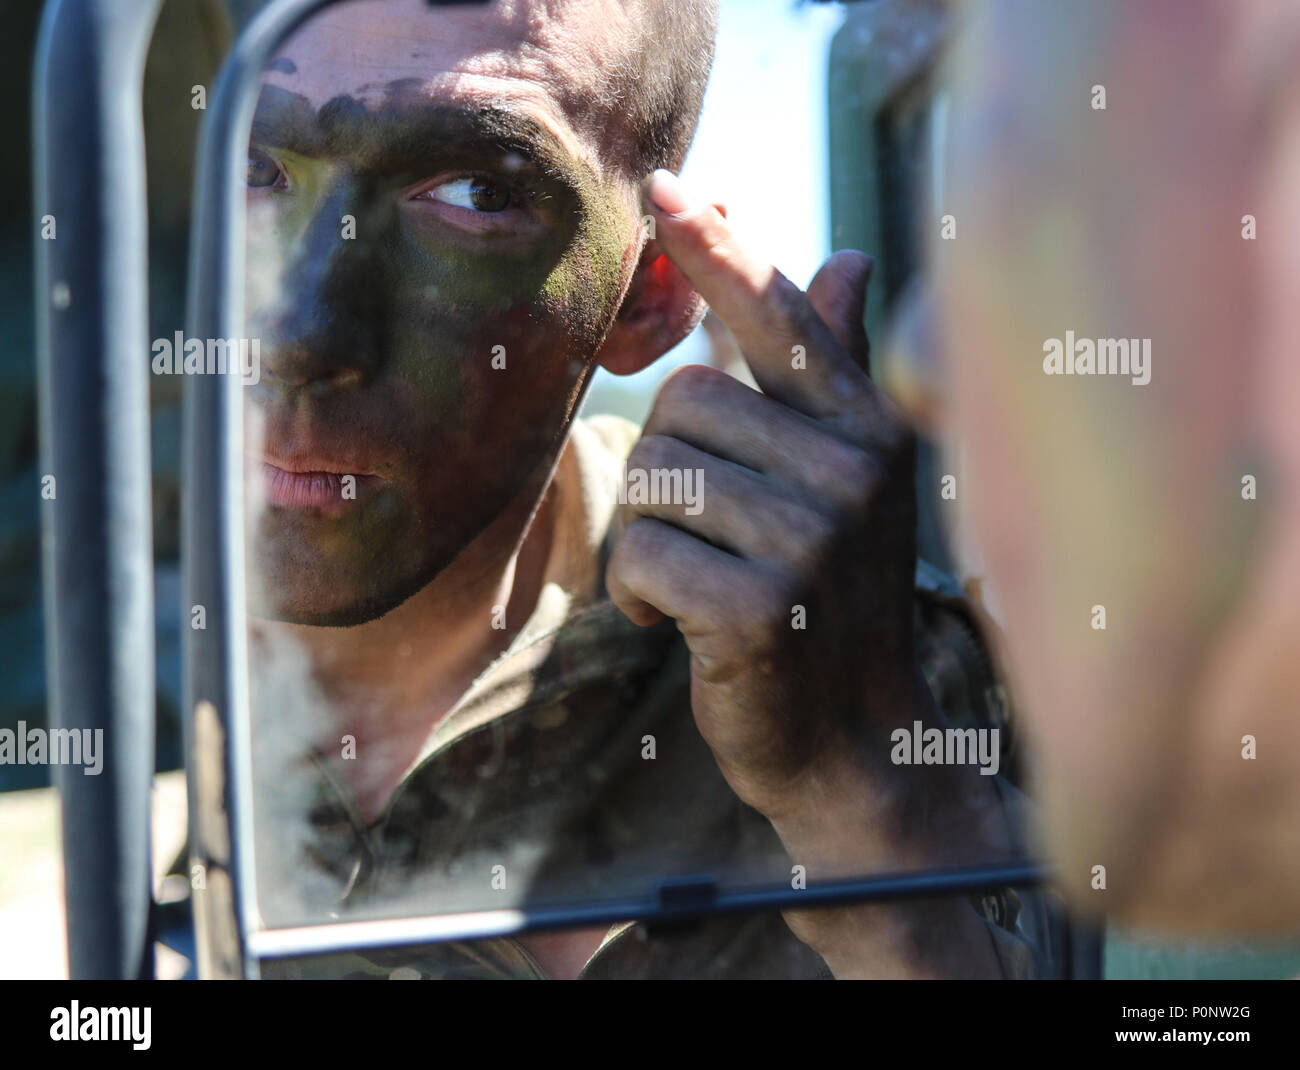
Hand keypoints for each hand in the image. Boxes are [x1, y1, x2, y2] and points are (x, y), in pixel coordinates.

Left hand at [607, 170, 923, 832]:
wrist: (852, 743)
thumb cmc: (831, 601)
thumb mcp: (843, 483)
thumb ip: (828, 375)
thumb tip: (847, 260)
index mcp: (869, 427)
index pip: (782, 319)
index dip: (721, 249)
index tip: (665, 187)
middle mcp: (854, 466)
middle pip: (685, 401)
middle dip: (666, 472)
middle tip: (704, 537)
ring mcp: (813, 535)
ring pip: (656, 475)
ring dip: (648, 538)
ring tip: (695, 585)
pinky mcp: (760, 603)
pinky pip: (640, 551)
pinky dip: (635, 593)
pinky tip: (677, 626)